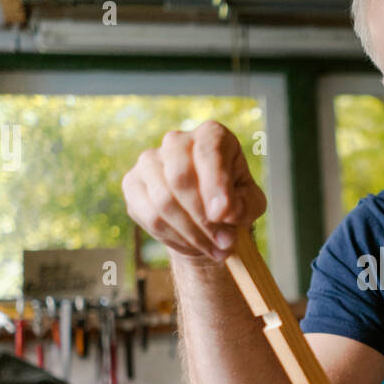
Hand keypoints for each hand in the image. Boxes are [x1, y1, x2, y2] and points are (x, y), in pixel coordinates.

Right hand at [122, 121, 266, 263]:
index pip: (208, 152)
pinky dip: (174, 237)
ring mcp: (149, 161)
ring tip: (214, 248)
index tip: (223, 214)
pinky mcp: (132, 184)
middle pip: (180, 176)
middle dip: (203, 217)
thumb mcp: (251, 203)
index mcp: (211, 135)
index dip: (215, 185)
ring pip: (163, 200)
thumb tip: (222, 212)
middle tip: (225, 242)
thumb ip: (245, 204)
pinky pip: (149, 215)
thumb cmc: (232, 203)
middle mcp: (176, 141)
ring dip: (192, 233)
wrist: (205, 218)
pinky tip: (192, 244)